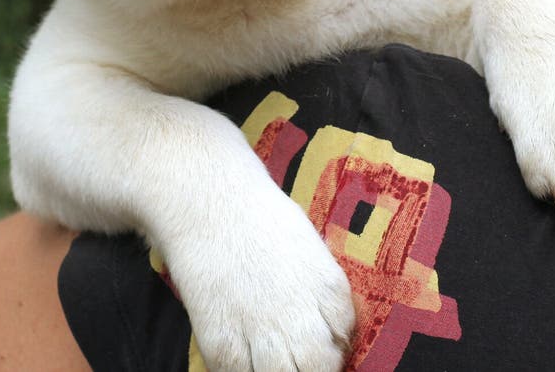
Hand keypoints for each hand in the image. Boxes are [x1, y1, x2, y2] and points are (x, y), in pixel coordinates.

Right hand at [161, 181, 353, 371]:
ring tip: (270, 354)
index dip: (332, 340)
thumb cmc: (258, 214)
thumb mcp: (306, 245)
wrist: (209, 200)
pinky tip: (241, 352)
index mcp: (329, 286)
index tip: (317, 333)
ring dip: (280, 370)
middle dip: (314, 365)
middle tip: (296, 352)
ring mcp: (263, 333)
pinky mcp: (223, 344)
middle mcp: (303, 317)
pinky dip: (243, 369)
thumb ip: (318, 288)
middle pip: (321, 368)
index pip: (345, 335)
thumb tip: (326, 320)